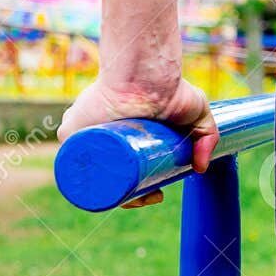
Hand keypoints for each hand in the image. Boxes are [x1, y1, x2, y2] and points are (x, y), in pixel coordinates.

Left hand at [58, 76, 219, 207]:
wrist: (148, 75)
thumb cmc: (170, 88)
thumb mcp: (195, 114)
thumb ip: (207, 137)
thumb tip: (201, 168)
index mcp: (125, 137)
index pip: (128, 173)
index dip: (143, 191)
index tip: (158, 195)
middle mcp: (103, 138)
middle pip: (113, 179)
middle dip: (132, 198)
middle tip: (151, 198)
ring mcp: (85, 135)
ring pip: (93, 177)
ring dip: (111, 195)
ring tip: (135, 200)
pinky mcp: (72, 130)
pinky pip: (69, 164)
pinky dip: (80, 184)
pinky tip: (102, 196)